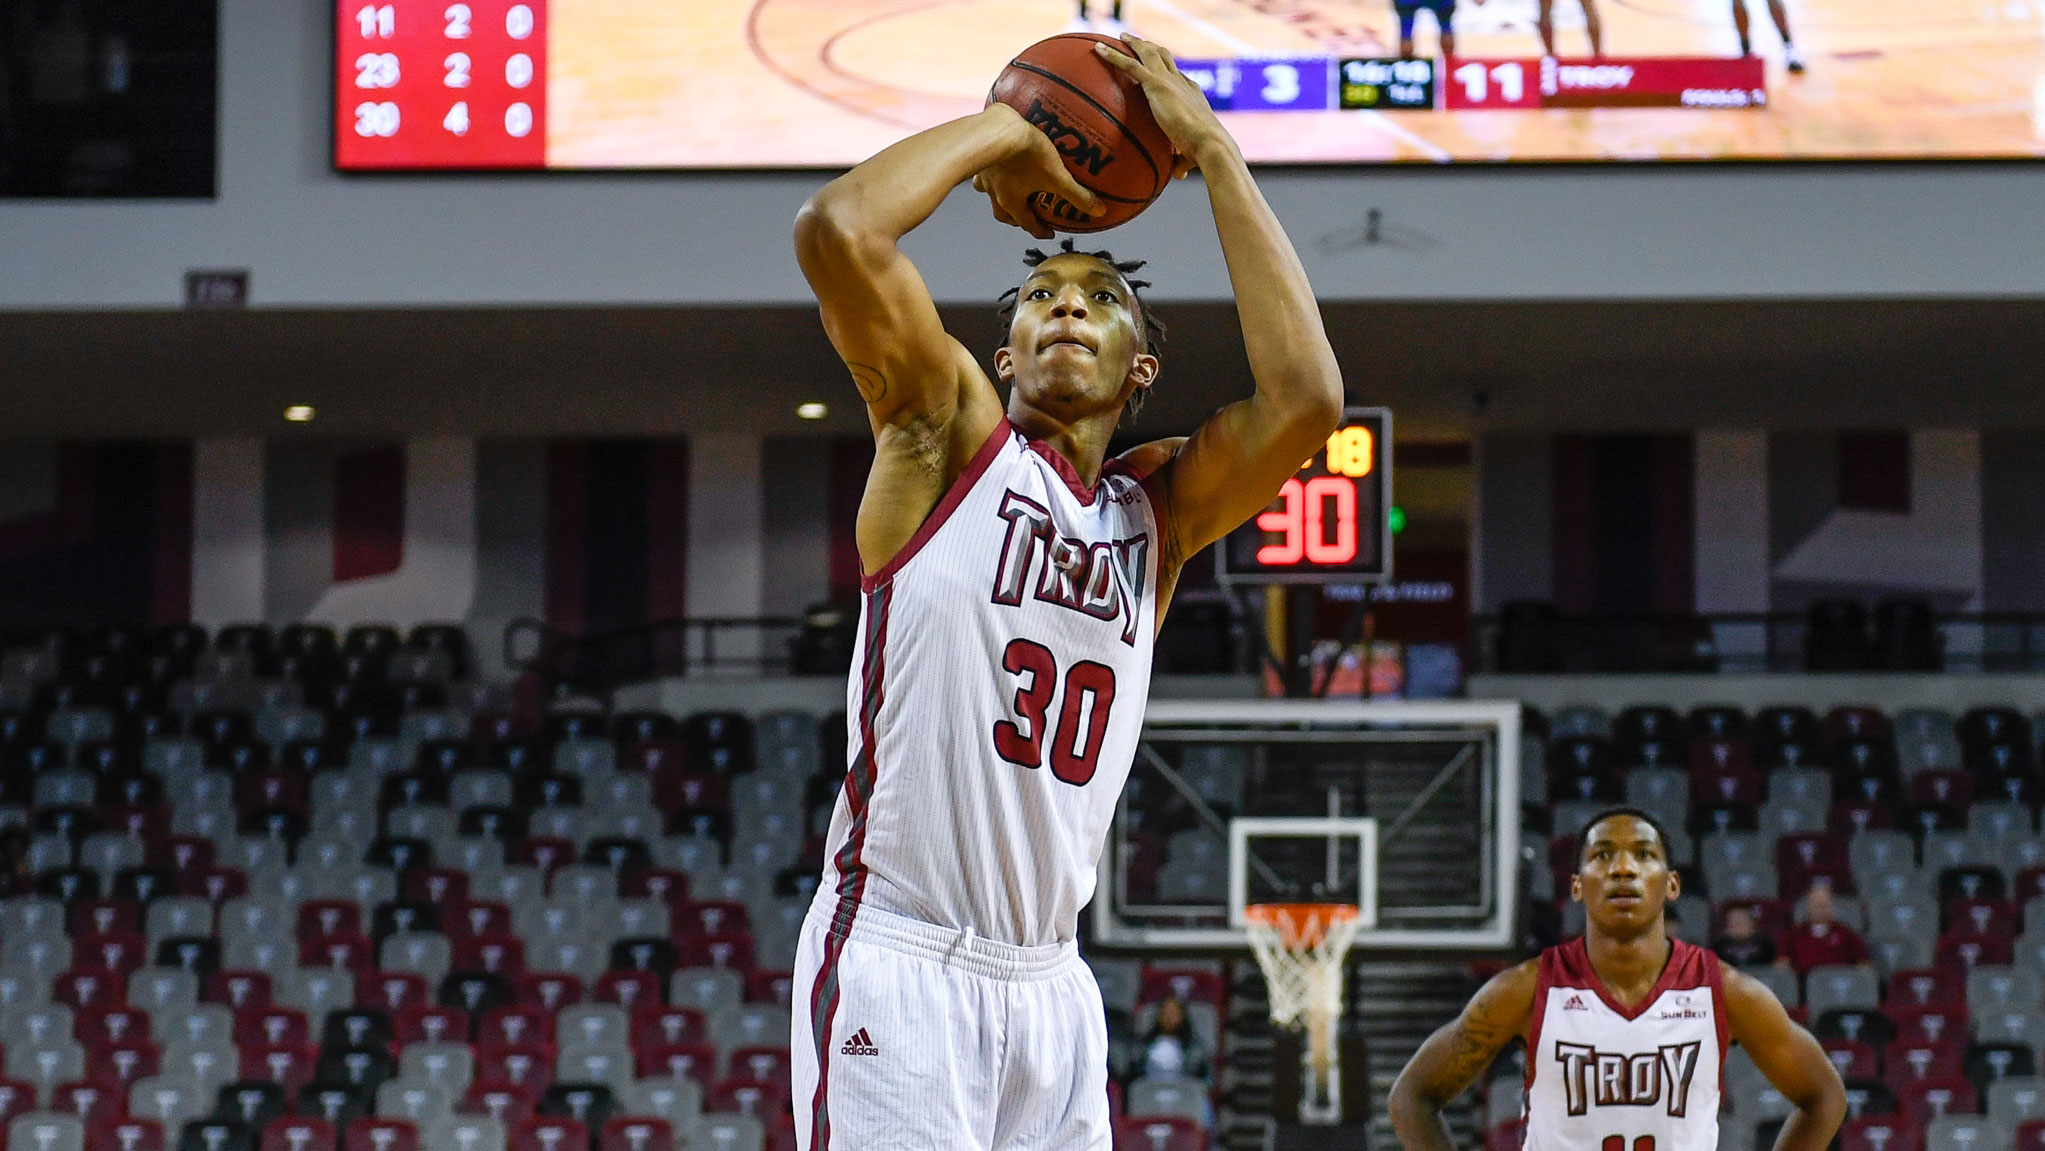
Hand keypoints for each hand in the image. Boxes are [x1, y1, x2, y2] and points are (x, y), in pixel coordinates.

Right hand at [973, 107, 1100, 238]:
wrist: (996, 128)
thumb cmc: (1027, 155)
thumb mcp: (1057, 176)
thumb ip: (1078, 195)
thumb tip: (1100, 211)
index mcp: (1011, 201)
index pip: (1026, 223)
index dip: (1039, 229)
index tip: (1048, 232)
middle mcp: (994, 192)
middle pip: (1003, 214)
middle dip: (1016, 218)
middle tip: (1027, 215)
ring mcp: (984, 173)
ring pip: (988, 192)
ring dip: (999, 194)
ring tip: (1009, 188)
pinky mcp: (979, 153)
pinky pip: (984, 168)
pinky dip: (991, 170)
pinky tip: (997, 160)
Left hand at [1094, 34, 1230, 176]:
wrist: (1208, 143)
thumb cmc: (1202, 152)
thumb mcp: (1189, 154)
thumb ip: (1181, 161)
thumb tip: (1178, 174)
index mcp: (1190, 94)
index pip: (1177, 77)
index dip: (1167, 70)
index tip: (1158, 68)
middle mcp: (1180, 81)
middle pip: (1164, 57)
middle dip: (1151, 48)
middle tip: (1137, 43)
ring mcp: (1168, 80)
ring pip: (1148, 53)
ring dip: (1134, 44)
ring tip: (1121, 37)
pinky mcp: (1156, 84)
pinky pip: (1129, 65)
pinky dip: (1113, 55)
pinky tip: (1098, 50)